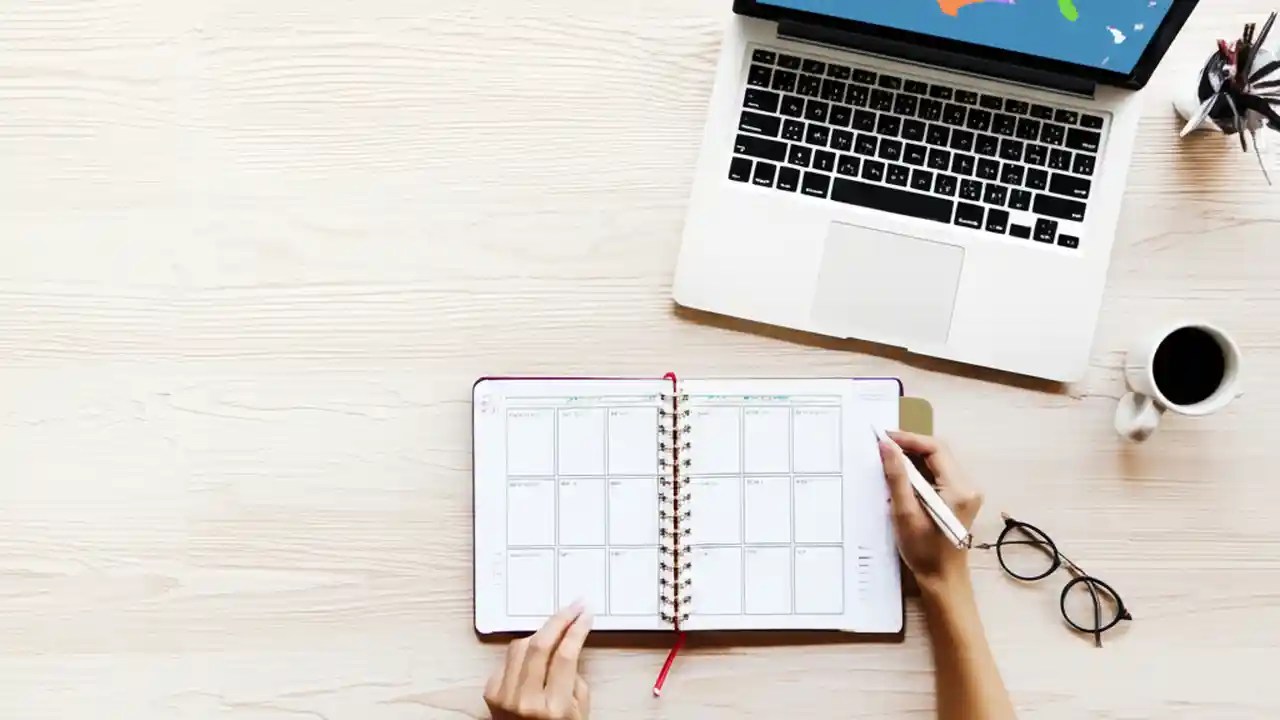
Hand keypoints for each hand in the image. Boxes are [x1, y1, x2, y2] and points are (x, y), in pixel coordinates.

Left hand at [484, 604, 592, 719]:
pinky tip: (536, 654)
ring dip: (540, 632)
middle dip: (559, 619)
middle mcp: (526, 701)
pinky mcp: (490, 694)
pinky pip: (508, 659)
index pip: (565, 655)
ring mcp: (504, 697)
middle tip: (573, 607)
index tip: (585, 614)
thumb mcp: (579, 712)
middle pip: (540, 644)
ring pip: (520, 645)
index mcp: (553, 708)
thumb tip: (568, 643)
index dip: (576, 629)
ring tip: (556, 628)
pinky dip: (523, 652)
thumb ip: (574, 678)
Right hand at [880, 432, 982, 593]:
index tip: (884, 438)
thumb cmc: (924, 551)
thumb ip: (897, 476)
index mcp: (959, 489)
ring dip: (913, 458)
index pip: (935, 449)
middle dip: (910, 446)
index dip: (909, 439)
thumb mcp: (905, 513)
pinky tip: (902, 475)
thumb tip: (886, 446)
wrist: (942, 579)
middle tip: (883, 446)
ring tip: (888, 458)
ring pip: (937, 462)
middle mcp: (967, 486)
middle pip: (938, 452)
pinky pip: (938, 474)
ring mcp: (965, 492)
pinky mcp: (959, 498)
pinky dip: (919, 471)